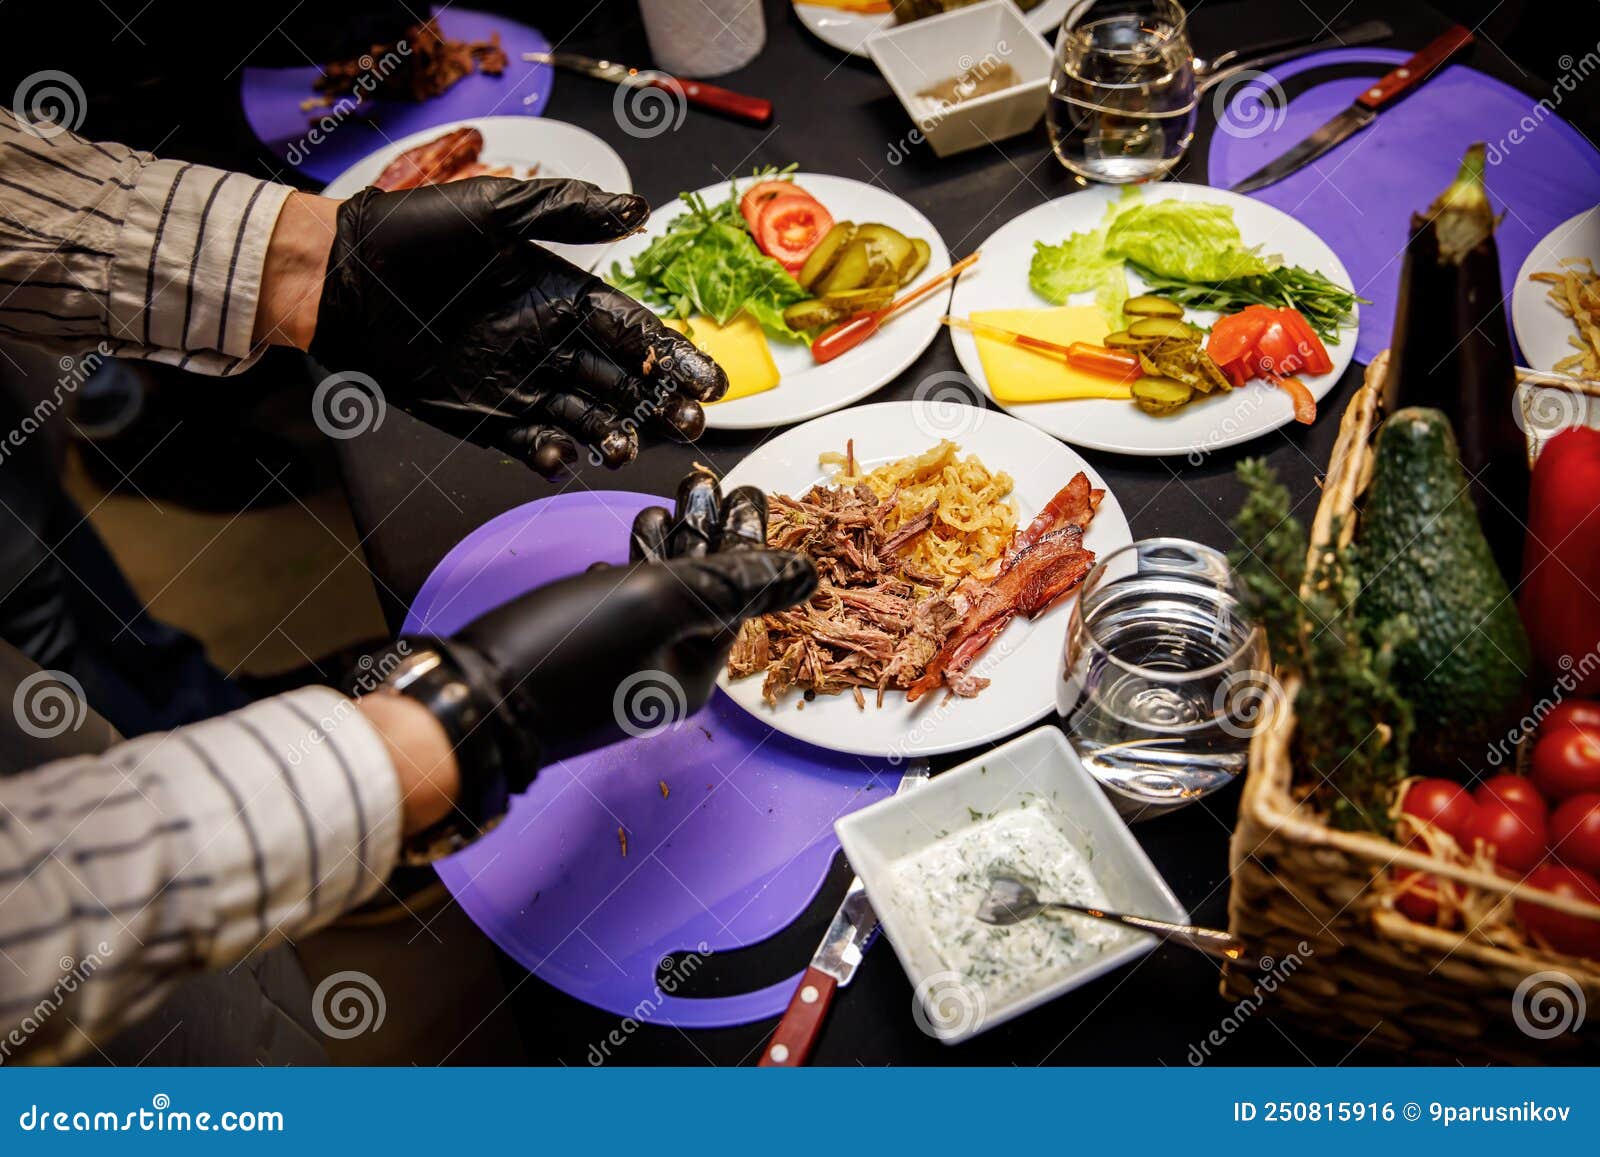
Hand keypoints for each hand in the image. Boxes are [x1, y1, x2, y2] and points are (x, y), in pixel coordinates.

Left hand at [308, 178, 728, 475]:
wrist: (345, 279)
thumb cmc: (417, 235)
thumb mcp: (496, 212)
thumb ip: (568, 212)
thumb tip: (638, 206)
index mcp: (564, 296)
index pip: (635, 332)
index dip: (673, 356)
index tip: (708, 382)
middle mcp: (551, 343)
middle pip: (623, 384)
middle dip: (658, 405)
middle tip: (686, 423)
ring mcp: (521, 384)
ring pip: (587, 419)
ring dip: (613, 436)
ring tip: (625, 448)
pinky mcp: (486, 417)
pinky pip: (532, 443)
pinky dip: (551, 455)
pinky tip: (563, 456)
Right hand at [427, 470, 812, 762]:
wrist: (467, 700)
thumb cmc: (564, 652)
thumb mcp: (659, 603)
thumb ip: (734, 584)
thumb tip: (807, 575)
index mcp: (691, 674)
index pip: (738, 595)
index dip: (746, 540)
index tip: (747, 491)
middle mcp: (660, 680)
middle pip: (700, 595)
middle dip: (705, 537)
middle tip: (704, 486)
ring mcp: (619, 674)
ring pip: (658, 598)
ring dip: (665, 549)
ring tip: (665, 507)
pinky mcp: (579, 663)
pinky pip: (620, 612)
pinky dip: (628, 576)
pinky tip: (622, 555)